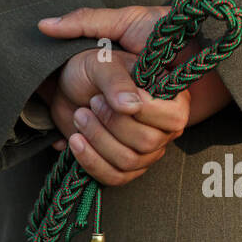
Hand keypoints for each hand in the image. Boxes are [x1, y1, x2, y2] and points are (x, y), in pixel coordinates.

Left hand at [37, 8, 190, 186]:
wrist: (67, 88)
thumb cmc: (90, 70)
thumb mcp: (101, 64)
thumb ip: (117, 82)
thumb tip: (131, 106)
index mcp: (171, 99)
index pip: (174, 118)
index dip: (145, 111)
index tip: (114, 96)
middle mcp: (164, 128)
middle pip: (147, 142)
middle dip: (112, 123)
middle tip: (92, 103)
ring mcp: (146, 151)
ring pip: (128, 161)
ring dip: (97, 138)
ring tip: (80, 116)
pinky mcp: (125, 167)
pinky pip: (114, 177)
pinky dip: (91, 161)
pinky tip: (75, 141)